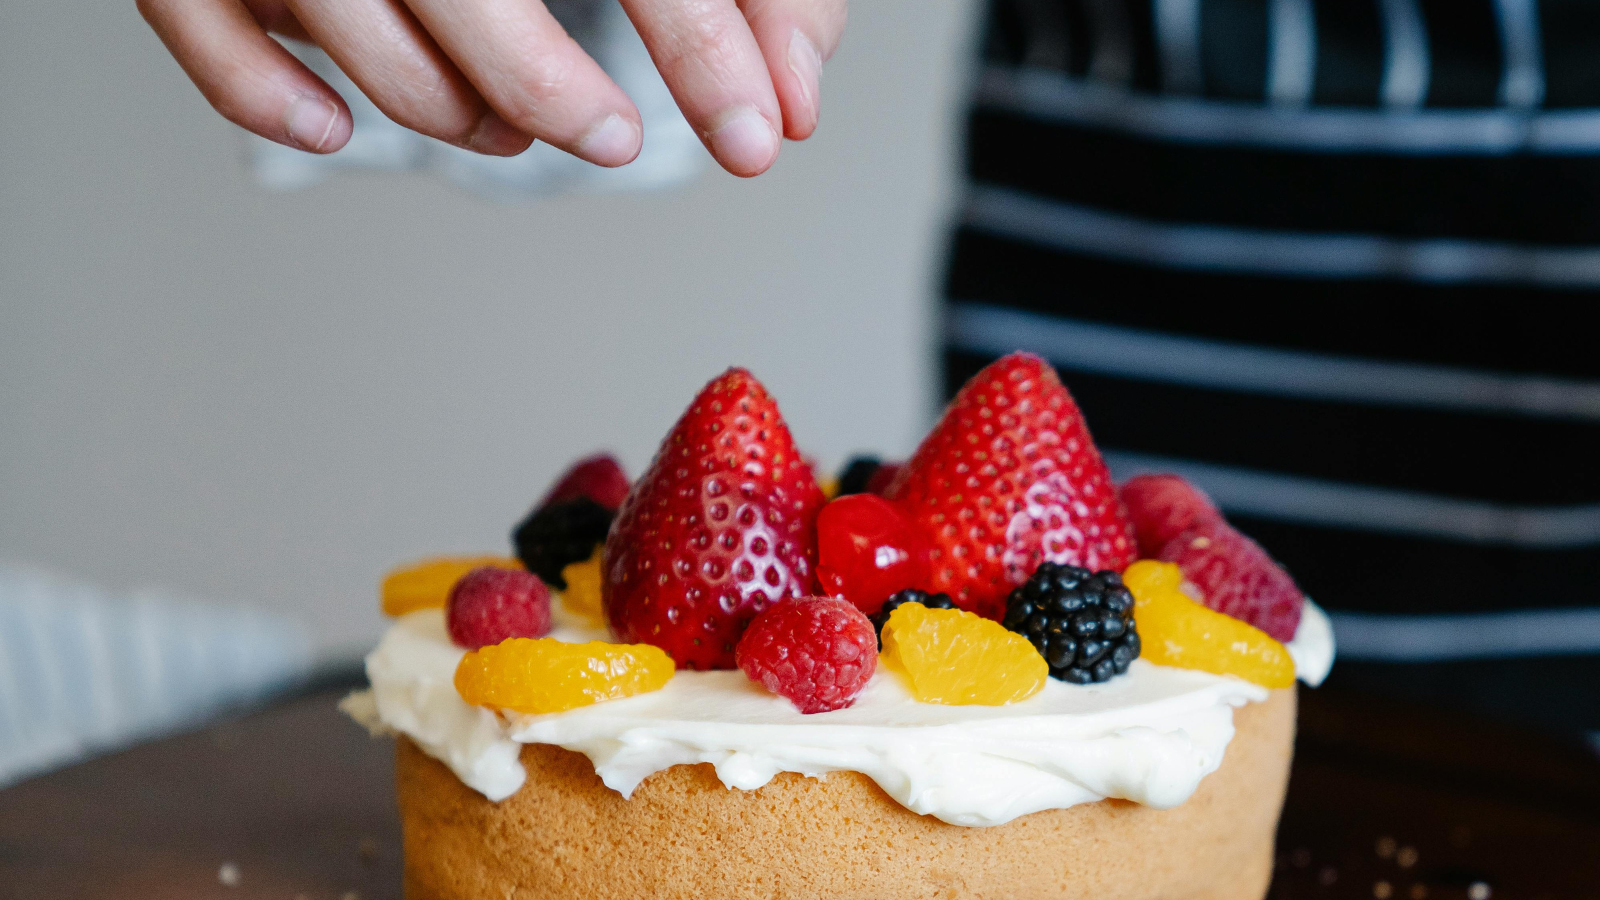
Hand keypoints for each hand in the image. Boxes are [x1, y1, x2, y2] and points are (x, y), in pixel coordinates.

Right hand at [138, 0, 846, 176]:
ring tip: (511, 128)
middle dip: (551, 85)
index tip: (758, 133)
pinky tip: (339, 127)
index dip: (708, 48)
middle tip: (614, 139)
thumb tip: (791, 97)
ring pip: (353, 15)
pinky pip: (202, 25)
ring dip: (443, 108)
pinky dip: (270, 99)